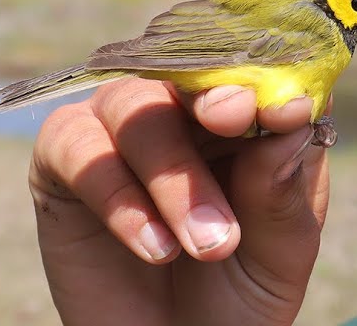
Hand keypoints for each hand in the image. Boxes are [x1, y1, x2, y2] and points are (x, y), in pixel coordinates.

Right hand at [28, 77, 328, 325]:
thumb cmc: (239, 290)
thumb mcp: (283, 248)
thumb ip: (285, 186)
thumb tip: (292, 119)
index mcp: (249, 112)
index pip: (259, 67)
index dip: (272, 75)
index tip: (288, 108)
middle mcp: (182, 105)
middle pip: (193, 71)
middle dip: (217, 97)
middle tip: (235, 121)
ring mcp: (121, 126)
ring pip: (137, 108)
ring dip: (175, 173)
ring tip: (212, 244)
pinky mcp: (64, 160)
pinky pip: (79, 149)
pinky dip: (120, 197)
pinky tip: (156, 248)